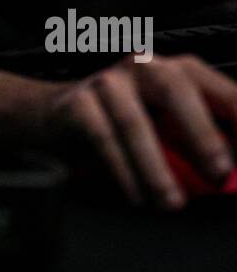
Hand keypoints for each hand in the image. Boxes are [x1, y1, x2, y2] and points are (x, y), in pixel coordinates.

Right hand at [30, 54, 236, 208]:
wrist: (52, 120)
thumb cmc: (121, 128)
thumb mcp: (169, 138)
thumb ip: (199, 153)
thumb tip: (230, 181)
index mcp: (177, 72)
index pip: (221, 89)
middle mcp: (143, 68)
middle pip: (175, 87)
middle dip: (201, 130)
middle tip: (219, 172)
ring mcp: (107, 83)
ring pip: (134, 120)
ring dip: (157, 166)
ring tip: (172, 202)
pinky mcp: (76, 104)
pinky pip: (102, 137)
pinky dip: (123, 169)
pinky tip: (136, 195)